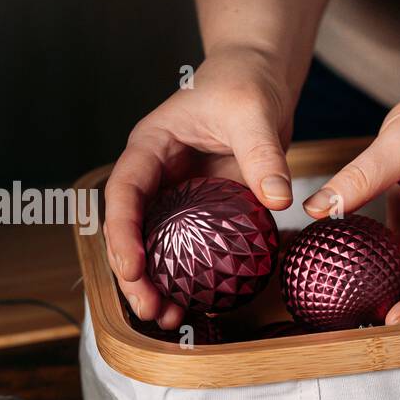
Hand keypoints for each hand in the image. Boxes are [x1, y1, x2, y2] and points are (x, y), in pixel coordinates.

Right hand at [103, 44, 295, 328]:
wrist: (262, 79)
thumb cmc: (247, 83)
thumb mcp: (253, 112)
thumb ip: (263, 154)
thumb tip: (278, 199)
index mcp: (150, 147)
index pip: (123, 192)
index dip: (121, 232)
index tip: (133, 267)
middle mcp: (156, 176)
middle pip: (132, 230)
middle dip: (133, 274)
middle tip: (150, 310)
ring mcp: (178, 196)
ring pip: (157, 246)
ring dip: (159, 284)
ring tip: (169, 320)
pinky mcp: (203, 211)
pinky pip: (192, 249)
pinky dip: (193, 278)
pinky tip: (201, 306)